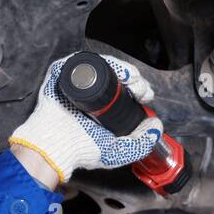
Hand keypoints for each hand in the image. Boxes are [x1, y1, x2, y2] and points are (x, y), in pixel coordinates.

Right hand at [8, 52, 162, 187]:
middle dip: (136, 81)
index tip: (146, 96)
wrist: (56, 146)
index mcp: (102, 108)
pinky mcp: (65, 72)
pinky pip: (89, 61)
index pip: (125, 92)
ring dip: (126, 71)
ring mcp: (78, 82)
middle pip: (119, 77)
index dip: (139, 91)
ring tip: (133, 82)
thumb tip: (156, 126)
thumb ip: (141, 143)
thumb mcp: (118, 151)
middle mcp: (92, 93)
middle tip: (141, 90)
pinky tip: (121, 75)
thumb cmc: (81, 150)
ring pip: (107, 67)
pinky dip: (109, 64)